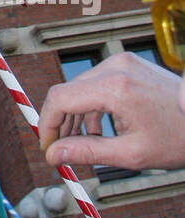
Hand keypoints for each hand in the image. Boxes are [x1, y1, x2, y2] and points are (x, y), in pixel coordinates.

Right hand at [38, 53, 184, 170]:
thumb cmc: (178, 137)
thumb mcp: (131, 154)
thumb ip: (88, 152)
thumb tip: (54, 155)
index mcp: (116, 88)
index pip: (60, 98)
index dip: (46, 124)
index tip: (47, 146)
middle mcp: (116, 67)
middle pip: (68, 92)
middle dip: (61, 123)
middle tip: (63, 151)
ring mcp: (122, 62)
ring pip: (80, 88)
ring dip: (76, 116)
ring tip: (85, 143)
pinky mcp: (127, 64)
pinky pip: (96, 83)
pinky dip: (91, 105)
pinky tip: (100, 129)